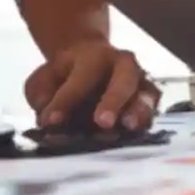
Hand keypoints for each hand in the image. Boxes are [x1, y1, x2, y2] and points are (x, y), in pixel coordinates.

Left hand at [24, 39, 159, 130]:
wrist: (91, 61)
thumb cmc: (65, 75)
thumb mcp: (44, 79)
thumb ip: (41, 95)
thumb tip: (47, 118)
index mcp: (94, 56)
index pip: (82, 77)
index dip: (66, 100)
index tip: (50, 121)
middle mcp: (124, 65)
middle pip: (124, 79)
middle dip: (113, 100)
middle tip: (102, 122)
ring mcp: (141, 82)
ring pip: (146, 95)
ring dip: (139, 112)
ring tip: (129, 127)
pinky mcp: (150, 101)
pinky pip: (152, 112)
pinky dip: (144, 124)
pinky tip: (134, 138)